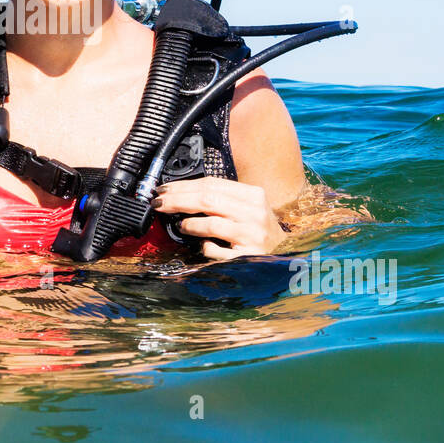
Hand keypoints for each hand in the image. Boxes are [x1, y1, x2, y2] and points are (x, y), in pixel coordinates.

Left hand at [151, 177, 286, 259]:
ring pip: (211, 223)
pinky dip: (204, 246)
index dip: (183, 186)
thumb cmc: (258, 230)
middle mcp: (255, 212)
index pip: (211, 184)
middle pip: (207, 200)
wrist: (284, 256)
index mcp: (253, 195)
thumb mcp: (246, 208)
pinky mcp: (248, 257)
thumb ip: (221, 199)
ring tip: (181, 225)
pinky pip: (217, 250)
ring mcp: (253, 235)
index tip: (164, 190)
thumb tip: (182, 194)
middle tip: (159, 203)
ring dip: (189, 224)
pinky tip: (201, 245)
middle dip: (178, 200)